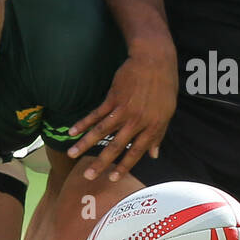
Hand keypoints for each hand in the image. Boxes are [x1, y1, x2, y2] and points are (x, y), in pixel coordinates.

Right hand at [65, 48, 177, 183]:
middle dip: (101, 163)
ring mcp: (124, 109)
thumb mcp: (167, 112)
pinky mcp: (113, 98)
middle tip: (88, 176)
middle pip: (116, 146)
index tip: (112, 178)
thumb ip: (159, 135)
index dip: (124, 166)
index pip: (137, 151)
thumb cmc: (164, 86)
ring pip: (101, 131)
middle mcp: (137, 121)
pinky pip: (96, 114)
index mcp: (153, 126)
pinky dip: (83, 123)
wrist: (154, 61)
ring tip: (71, 155)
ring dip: (85, 144)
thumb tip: (154, 155)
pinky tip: (72, 132)